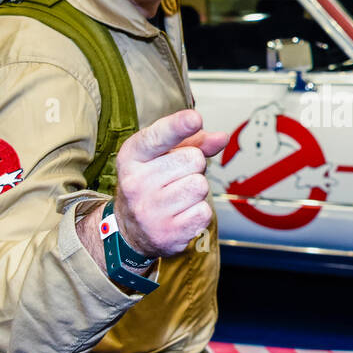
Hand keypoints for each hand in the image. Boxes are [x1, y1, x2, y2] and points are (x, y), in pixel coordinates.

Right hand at [111, 109, 227, 258]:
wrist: (131, 229)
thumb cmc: (151, 183)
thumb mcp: (162, 156)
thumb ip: (192, 142)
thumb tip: (221, 137)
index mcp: (132, 156)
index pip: (158, 137)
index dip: (178, 126)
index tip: (194, 118)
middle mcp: (135, 183)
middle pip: (193, 159)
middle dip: (194, 166)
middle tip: (176, 177)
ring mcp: (150, 211)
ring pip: (200, 185)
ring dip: (197, 190)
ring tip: (178, 196)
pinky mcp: (167, 234)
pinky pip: (204, 212)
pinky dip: (199, 212)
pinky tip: (181, 214)